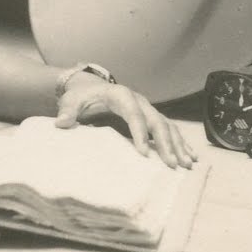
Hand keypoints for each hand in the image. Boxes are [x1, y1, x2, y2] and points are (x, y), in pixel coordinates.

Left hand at [55, 76, 197, 168]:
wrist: (90, 87)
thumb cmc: (81, 97)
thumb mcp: (72, 101)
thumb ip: (68, 111)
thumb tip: (61, 123)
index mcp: (121, 95)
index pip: (133, 114)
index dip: (140, 132)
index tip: (143, 153)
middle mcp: (139, 101)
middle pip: (156, 121)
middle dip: (166, 143)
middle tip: (172, 164)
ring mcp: (147, 108)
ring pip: (168, 126)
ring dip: (178, 145)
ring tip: (187, 164)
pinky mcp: (151, 116)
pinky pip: (170, 129)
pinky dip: (180, 143)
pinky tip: (190, 156)